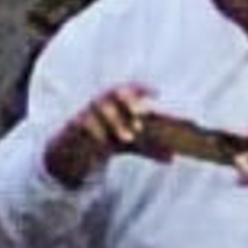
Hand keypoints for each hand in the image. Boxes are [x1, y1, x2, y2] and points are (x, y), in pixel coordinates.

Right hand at [40, 82, 159, 191]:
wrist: (75, 146)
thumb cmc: (109, 137)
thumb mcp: (130, 143)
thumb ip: (149, 148)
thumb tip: (172, 159)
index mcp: (116, 101)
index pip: (130, 88)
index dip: (142, 88)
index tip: (157, 92)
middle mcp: (102, 101)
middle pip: (115, 92)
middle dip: (129, 100)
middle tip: (141, 114)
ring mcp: (88, 110)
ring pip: (101, 108)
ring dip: (116, 122)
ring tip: (129, 138)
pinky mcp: (75, 123)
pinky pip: (85, 124)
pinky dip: (97, 132)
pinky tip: (105, 143)